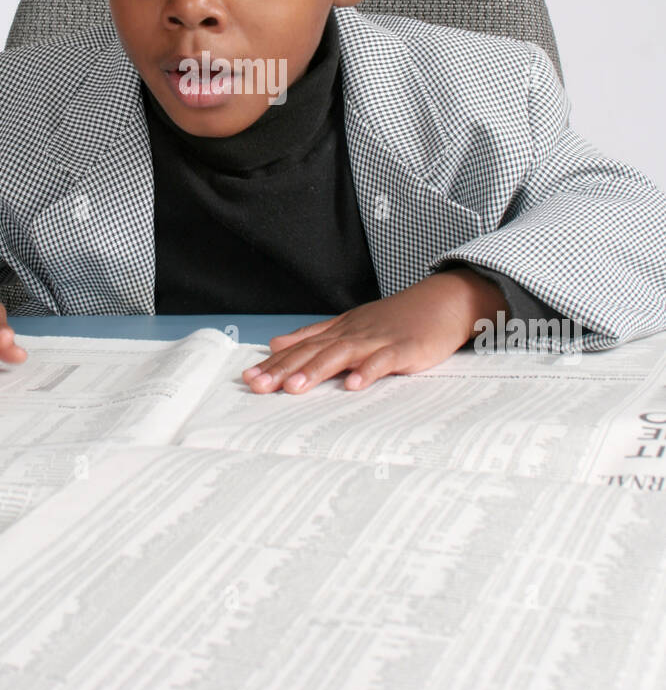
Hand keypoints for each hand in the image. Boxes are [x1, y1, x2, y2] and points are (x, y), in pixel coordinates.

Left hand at [240, 269, 503, 393]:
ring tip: (295, 388)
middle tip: (259, 385)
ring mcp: (378, 340)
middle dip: (284, 369)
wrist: (441, 301)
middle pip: (314, 351)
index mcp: (340, 331)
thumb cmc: (396, 319)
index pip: (301, 347)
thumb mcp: (350, 325)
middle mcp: (353, 334)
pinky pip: (384, 360)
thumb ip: (314, 336)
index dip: (274, 363)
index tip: (248, 377)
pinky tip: (354, 384)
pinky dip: (369, 371)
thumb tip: (276, 343)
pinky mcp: (404, 349)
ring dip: (317, 370)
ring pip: (342, 354)